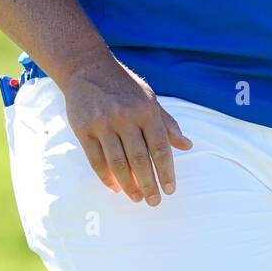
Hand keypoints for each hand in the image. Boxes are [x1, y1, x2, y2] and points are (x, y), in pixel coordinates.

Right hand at [62, 55, 192, 205]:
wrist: (87, 68)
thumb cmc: (123, 86)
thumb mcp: (149, 99)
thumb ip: (167, 124)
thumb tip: (187, 146)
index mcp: (146, 110)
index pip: (160, 147)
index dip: (166, 171)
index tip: (170, 190)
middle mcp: (125, 117)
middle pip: (140, 159)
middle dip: (149, 184)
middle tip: (154, 201)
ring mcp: (103, 123)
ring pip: (118, 163)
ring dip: (128, 185)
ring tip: (137, 198)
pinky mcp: (84, 129)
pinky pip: (96, 160)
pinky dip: (106, 177)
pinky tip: (115, 187)